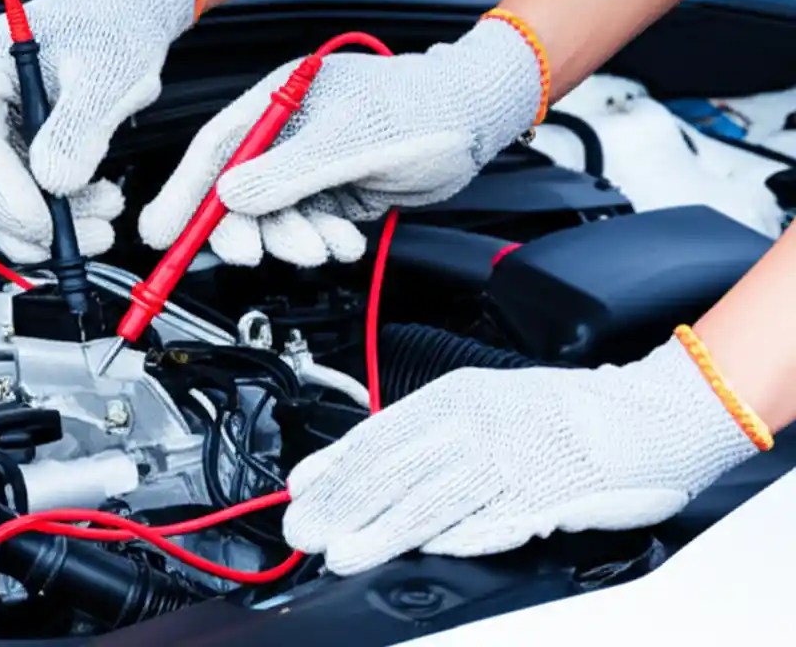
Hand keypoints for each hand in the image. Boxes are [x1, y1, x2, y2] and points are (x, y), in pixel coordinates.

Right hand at [0, 0, 195, 263]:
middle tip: (84, 240)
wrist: (129, 13)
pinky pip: (25, 191)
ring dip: (53, 222)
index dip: (6, 197)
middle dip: (32, 221)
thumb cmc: (116, 27)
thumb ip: (78, 127)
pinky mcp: (14, 144)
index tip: (45, 226)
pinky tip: (96, 204)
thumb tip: (54, 182)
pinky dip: (60, 210)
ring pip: (5, 196)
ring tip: (106, 218)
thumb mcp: (107, 73)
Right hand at [139, 19, 542, 266]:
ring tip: (321, 245)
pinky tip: (344, 241)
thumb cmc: (422, 109)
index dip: (182, 193)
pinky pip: (309, 227)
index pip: (214, 150)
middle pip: (238, 192)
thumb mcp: (347, 141)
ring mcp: (310, 166)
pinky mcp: (334, 192)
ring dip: (291, 241)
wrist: (477, 121)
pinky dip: (322, 243)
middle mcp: (287, 135)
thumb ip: (286, 173)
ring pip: (276, 218)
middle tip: (249, 253)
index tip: (161, 232)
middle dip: (244, 228)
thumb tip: (230, 198)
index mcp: (278, 103)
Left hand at [282, 335, 764, 575]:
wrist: (651, 412)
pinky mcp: (551, 491)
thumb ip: (420, 435)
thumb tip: (348, 466)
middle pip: (398, 467)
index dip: (335, 468)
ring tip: (345, 552)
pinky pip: (498, 516)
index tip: (298, 494)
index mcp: (456, 397)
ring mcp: (515, 456)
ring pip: (436, 497)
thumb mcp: (481, 406)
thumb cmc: (560, 415)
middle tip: (305, 532)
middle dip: (343, 505)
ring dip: (385, 529)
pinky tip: (429, 551)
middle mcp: (479, 421)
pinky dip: (461, 535)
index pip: (380, 434)